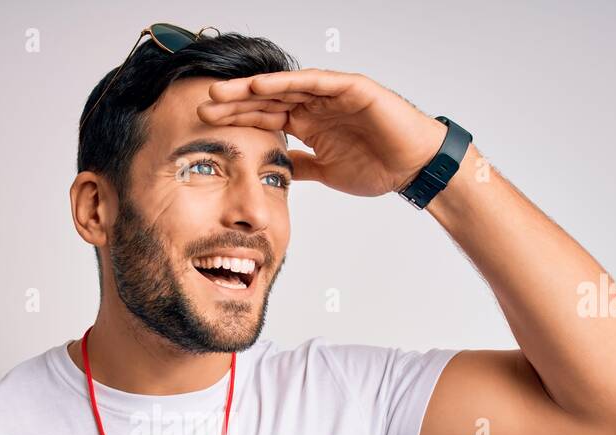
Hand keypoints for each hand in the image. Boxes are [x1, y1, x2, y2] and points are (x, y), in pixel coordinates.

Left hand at [197, 68, 448, 197]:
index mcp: (308, 123)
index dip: (235, 120)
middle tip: (202, 106)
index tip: (205, 126)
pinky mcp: (350, 87)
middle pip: (266, 100)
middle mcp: (315, 105)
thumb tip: (276, 171)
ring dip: (252, 89)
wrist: (414, 166)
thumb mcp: (326, 172)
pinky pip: (314, 82)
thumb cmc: (379, 166)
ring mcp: (331, 94)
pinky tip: (260, 84)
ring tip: (222, 93)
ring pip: (283, 87)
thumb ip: (301, 166)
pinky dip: (287, 81)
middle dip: (234, 103)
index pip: (264, 118)